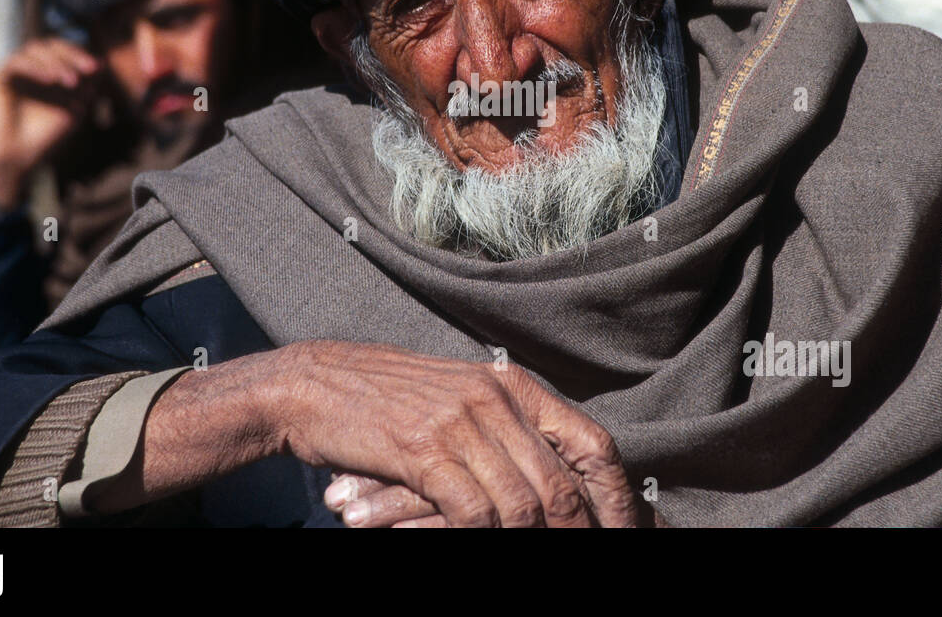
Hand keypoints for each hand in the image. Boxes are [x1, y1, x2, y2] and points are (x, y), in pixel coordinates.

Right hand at [0, 37, 100, 207]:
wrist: (20, 158)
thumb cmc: (47, 135)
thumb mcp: (75, 108)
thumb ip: (87, 86)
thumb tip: (103, 61)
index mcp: (47, 71)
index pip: (64, 51)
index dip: (80, 55)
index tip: (95, 68)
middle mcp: (30, 67)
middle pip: (50, 44)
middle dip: (71, 55)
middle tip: (87, 70)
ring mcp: (13, 71)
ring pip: (34, 50)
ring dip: (56, 62)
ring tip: (70, 82)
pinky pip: (16, 63)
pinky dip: (35, 67)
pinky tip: (50, 80)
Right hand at [270, 341, 646, 526]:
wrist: (314, 385)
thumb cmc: (387, 399)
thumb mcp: (459, 398)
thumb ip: (507, 427)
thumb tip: (556, 479)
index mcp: (513, 386)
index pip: (591, 442)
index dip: (616, 495)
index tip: (627, 529)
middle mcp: (495, 399)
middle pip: (563, 484)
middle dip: (579, 531)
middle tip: (585, 553)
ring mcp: (461, 424)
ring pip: (524, 505)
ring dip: (532, 540)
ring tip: (532, 556)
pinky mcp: (425, 452)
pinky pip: (475, 513)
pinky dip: (483, 538)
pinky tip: (479, 544)